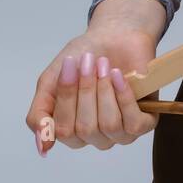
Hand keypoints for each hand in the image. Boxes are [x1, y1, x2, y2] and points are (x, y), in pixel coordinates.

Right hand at [26, 0, 165, 153]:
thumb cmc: (82, 57)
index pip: (63, 132)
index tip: (70, 65)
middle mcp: (95, 136)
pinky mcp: (144, 122)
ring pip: (109, 125)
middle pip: (86, 129)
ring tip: (105, 65)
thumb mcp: (50, 81)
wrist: (115, 35)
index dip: (67, 98)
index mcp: (71, 130)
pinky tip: (118, 76)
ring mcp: (120, 132)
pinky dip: (124, 97)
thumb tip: (42, 146)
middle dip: (86, 90)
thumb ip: (39, 114)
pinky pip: (133, 124)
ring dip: (105, 90)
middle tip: (89, 61)